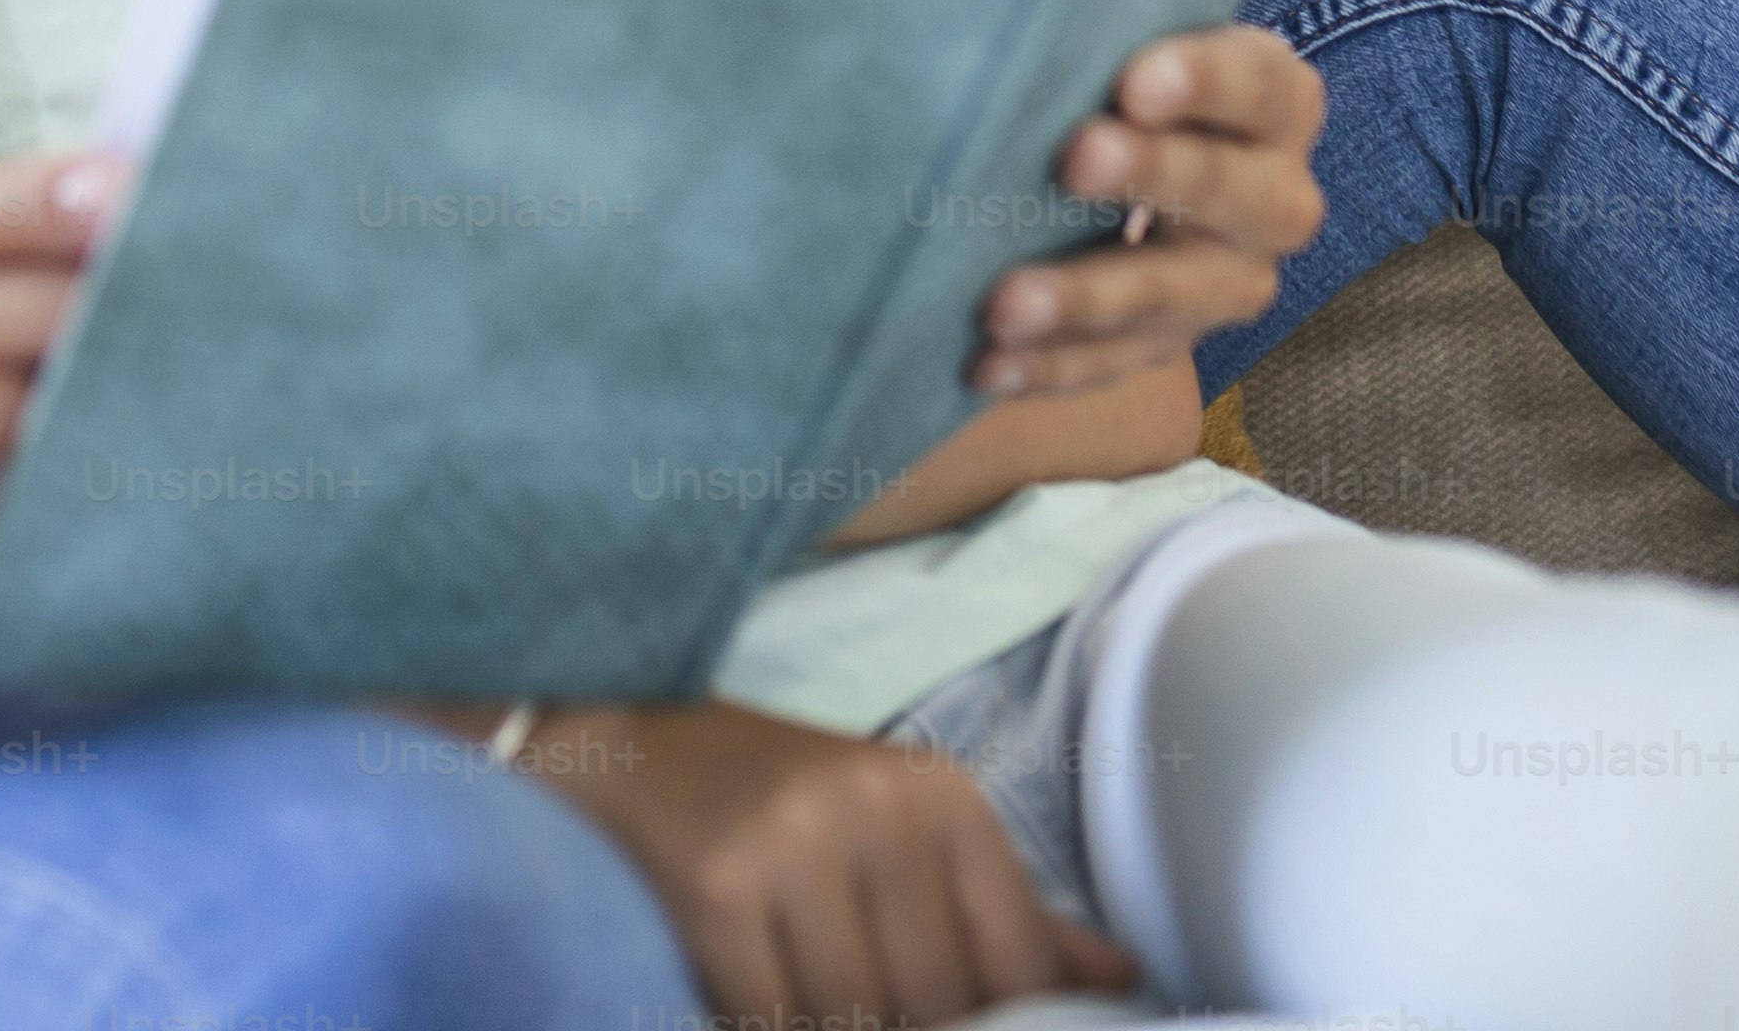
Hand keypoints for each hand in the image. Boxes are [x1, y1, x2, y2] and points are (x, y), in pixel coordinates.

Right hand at [517, 698, 1132, 1027]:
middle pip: (933, 1002)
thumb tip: (1122, 980)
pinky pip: (770, 1019)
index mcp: (940, 793)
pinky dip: (767, 1029)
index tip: (957, 1028)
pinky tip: (752, 1008)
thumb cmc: (772, 793)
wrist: (616, 736)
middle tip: (870, 1012)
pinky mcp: (718, 888)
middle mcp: (878, 809)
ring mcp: (795, 845)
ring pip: (853, 1018)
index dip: (996, 1025)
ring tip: (814, 1006)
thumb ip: (1001, 908)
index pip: (1013, 962)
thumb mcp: (898, 825)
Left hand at [972, 26, 1324, 404]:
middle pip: (1231, 191)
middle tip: (1074, 159)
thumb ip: (1098, 11)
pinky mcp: (1172, 342)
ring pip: (1175, 295)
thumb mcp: (1127, 36)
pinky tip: (987, 364)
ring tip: (1003, 304)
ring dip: (1088, 298)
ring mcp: (1230, 280)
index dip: (1206, 82)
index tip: (1134, 81)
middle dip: (1153, 176)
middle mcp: (1275, 197)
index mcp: (1276, 103)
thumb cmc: (1115, 75)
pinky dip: (1050, 364)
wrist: (1138, 165)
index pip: (1261, 86)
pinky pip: (1117, 363)